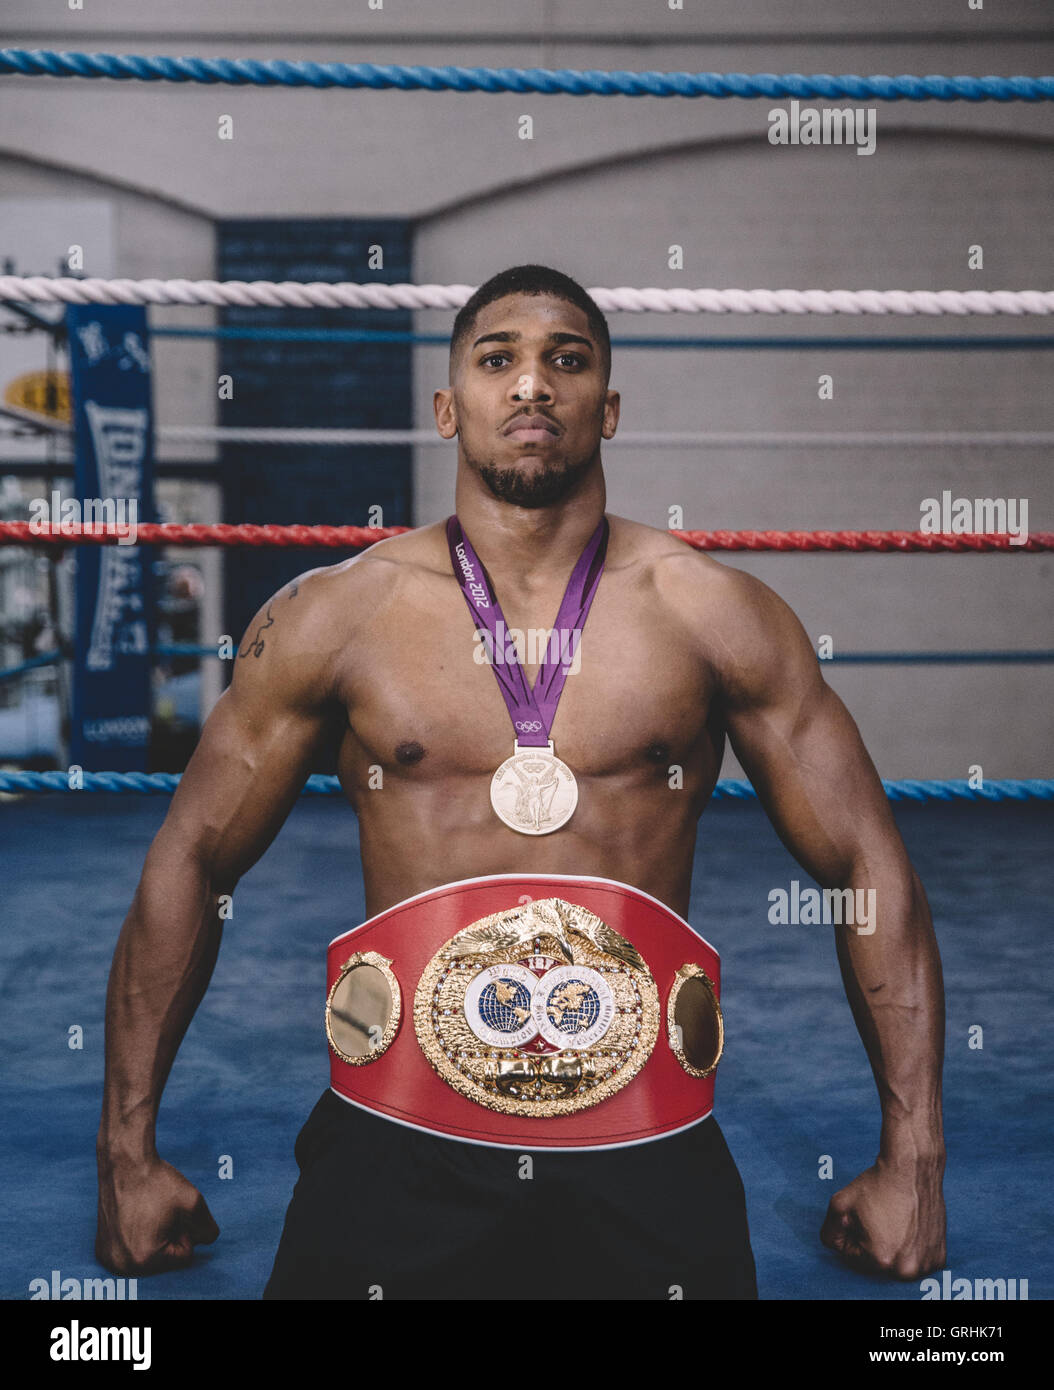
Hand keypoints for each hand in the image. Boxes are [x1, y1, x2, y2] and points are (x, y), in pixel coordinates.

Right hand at [96, 1155, 219, 1275]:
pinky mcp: (102, 1250)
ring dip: (155, 1238)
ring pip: (149, 1256)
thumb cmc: (158, 1182)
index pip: (185, 1256)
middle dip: (170, 1236)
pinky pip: (132, 1251)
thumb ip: (208, 1228)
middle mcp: (122, 1266)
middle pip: (166, 1260)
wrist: (125, 1163)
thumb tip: (206, 1241)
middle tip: (158, 1211)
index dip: (185, 1229)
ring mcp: (109, 1259)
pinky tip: (134, 1218)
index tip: (172, 1211)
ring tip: (146, 1214)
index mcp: (144, 1260)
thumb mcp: (194, 1203)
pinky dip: (138, 1238)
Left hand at [820, 1157, 945, 1278]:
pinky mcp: (939, 1258)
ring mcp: (926, 1265)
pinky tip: (910, 1226)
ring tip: (895, 1221)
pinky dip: (912, 1248)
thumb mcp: (839, 1204)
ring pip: (897, 1262)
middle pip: (876, 1263)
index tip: (862, 1215)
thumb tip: (833, 1247)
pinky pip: (917, 1259)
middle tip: (879, 1217)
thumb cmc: (876, 1184)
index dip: (852, 1232)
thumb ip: (828, 1231)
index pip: (852, 1256)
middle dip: (871, 1243)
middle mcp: (906, 1270)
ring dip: (893, 1248)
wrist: (913, 1168)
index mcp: (881, 1260)